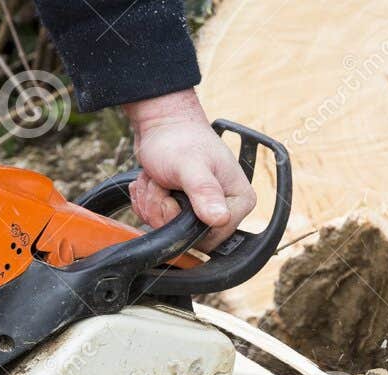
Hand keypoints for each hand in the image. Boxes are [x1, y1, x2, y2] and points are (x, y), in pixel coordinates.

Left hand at [124, 90, 255, 251]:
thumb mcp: (190, 165)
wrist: (160, 124)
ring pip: (170, 230)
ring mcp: (204, 208)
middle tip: (162, 185)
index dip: (186, 224)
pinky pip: (160, 222)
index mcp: (238, 200)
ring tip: (156, 180)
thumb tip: (219, 219)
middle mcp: (225, 208)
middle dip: (164, 212)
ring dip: (153, 205)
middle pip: (189, 237)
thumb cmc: (178, 138)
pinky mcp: (185, 208)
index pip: (212, 237)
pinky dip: (149, 204)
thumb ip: (204, 191)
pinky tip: (153, 184)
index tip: (174, 198)